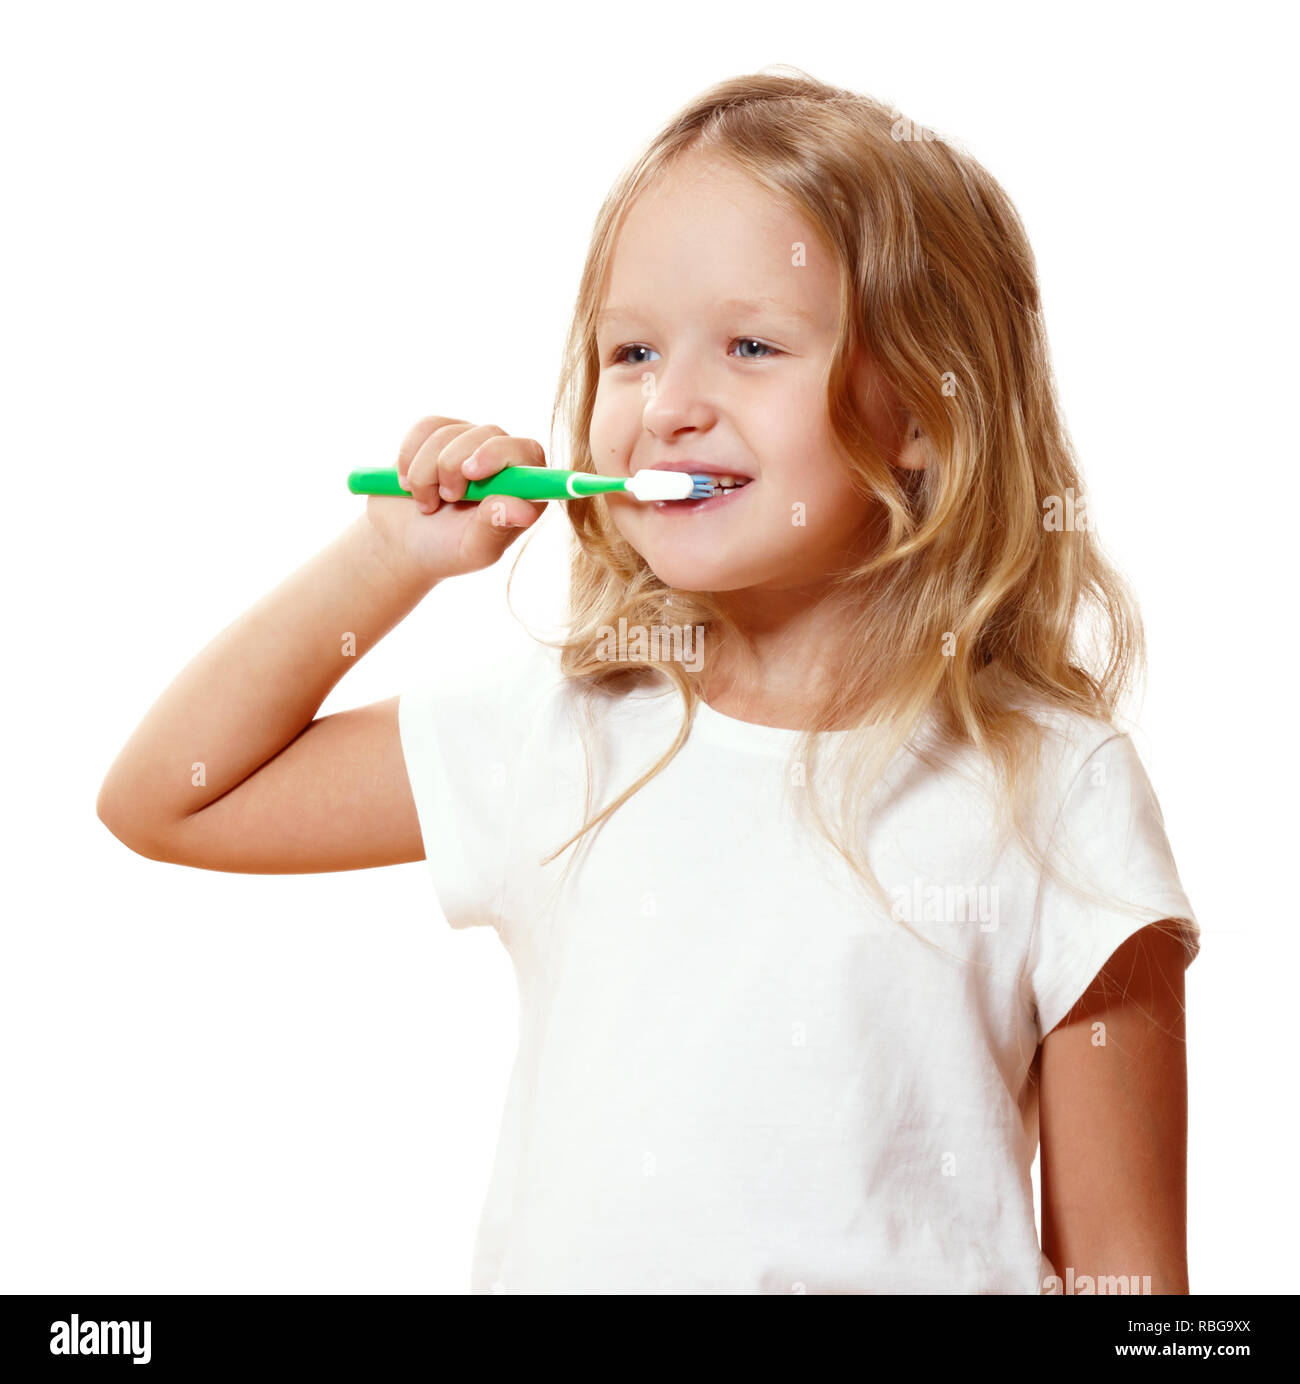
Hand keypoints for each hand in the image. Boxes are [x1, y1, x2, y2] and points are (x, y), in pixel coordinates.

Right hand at [365, 416, 547, 582]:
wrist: (401, 542)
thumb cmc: (446, 550)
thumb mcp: (472, 549)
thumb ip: (497, 527)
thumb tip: (525, 511)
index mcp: (522, 490)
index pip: (527, 452)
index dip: (499, 454)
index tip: (470, 473)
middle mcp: (502, 461)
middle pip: (488, 433)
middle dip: (453, 466)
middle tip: (445, 498)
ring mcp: (472, 442)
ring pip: (449, 432)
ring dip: (426, 471)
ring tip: (426, 502)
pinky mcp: (442, 433)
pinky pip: (425, 427)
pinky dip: (409, 457)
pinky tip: (408, 483)